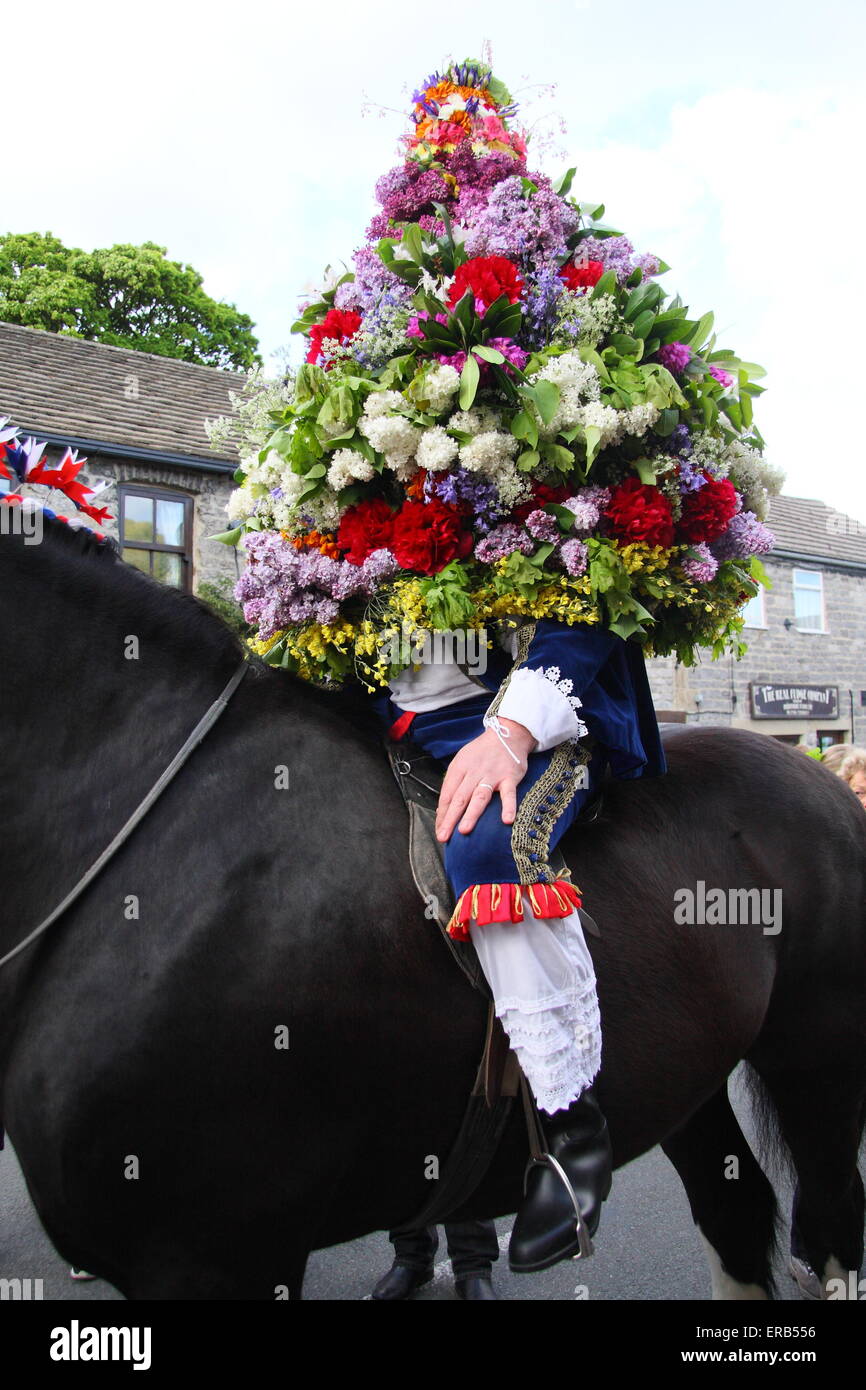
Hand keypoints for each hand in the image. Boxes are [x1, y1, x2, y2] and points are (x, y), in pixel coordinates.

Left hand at [435, 719, 536, 842]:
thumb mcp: (462, 762)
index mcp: (459, 768)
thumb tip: (443, 811)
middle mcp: (474, 772)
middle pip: (460, 798)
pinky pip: (509, 794)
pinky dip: (508, 807)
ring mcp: (492, 775)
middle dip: (450, 819)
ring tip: (464, 830)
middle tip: (444, 836)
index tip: (439, 831)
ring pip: (480, 797)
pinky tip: (506, 820)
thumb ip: (453, 785)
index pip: (447, 795)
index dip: (442, 814)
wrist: (506, 735)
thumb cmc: (481, 753)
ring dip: (472, 814)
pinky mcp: (510, 777)